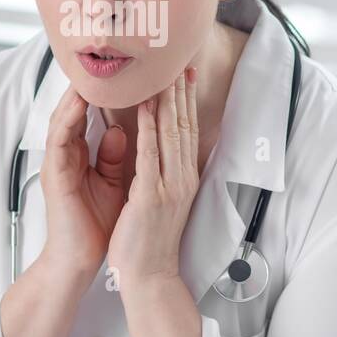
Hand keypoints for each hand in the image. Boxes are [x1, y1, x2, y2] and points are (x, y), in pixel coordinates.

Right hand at [38, 84, 126, 276]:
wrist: (80, 262)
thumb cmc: (97, 225)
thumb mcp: (113, 183)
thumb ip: (114, 156)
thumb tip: (120, 129)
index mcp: (80, 156)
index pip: (89, 115)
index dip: (102, 92)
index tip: (119, 70)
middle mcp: (66, 155)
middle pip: (73, 111)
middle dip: (86, 85)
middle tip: (100, 58)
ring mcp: (57, 164)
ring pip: (62, 119)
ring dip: (75, 94)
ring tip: (90, 69)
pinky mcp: (54, 175)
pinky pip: (59, 140)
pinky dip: (68, 119)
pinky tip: (79, 103)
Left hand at [107, 67, 198, 286]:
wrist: (148, 275)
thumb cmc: (148, 240)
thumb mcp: (162, 200)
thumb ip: (163, 173)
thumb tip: (163, 149)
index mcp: (184, 178)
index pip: (188, 131)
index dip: (187, 101)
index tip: (184, 74)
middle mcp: (183, 178)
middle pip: (184, 126)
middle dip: (181, 92)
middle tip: (179, 61)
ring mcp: (170, 186)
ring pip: (172, 134)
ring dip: (169, 100)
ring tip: (164, 73)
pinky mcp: (153, 195)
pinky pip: (152, 154)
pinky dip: (151, 128)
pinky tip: (148, 106)